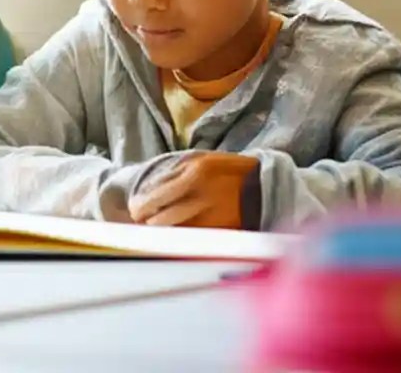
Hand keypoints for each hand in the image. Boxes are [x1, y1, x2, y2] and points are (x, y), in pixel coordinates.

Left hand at [128, 152, 258, 228]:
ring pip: (176, 233)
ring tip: (158, 228)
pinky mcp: (224, 232)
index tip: (135, 209)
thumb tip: (147, 190)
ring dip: (163, 233)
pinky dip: (183, 239)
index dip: (140, 207)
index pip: (156, 196)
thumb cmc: (228, 170)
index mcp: (195, 173)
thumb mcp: (201, 160)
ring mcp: (215, 216)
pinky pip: (195, 240)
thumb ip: (174, 174)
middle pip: (163, 220)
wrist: (265, 184)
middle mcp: (203, 195)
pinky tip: (178, 234)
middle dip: (149, 222)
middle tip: (143, 221)